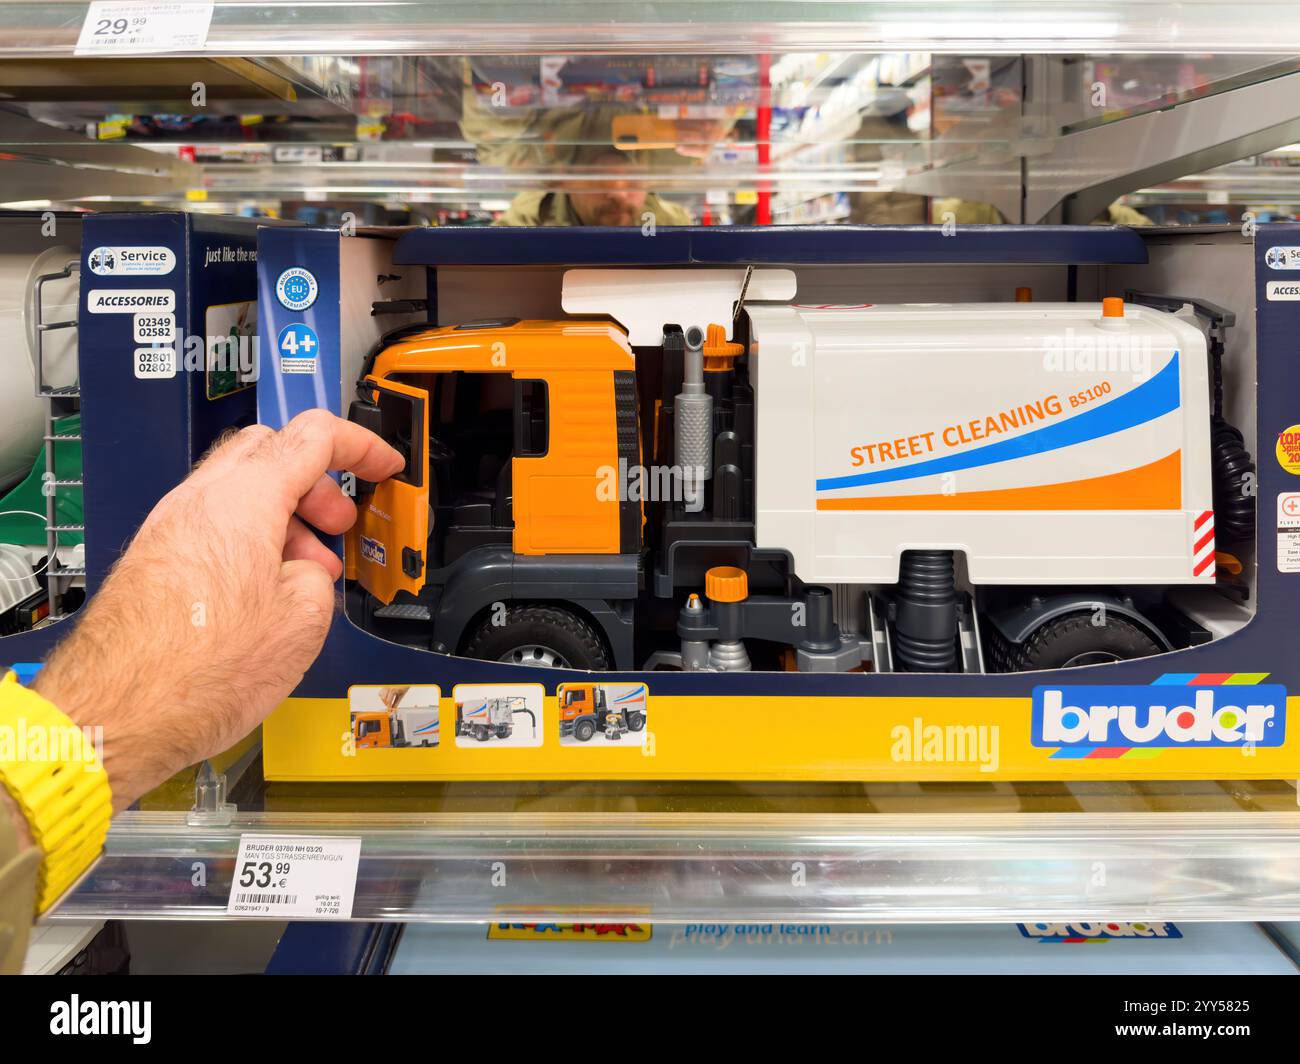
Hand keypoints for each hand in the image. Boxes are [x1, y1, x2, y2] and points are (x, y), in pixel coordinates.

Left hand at [33, 410, 403, 809]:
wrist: (116, 715)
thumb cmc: (196, 673)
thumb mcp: (303, 621)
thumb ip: (316, 577)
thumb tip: (303, 576)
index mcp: (244, 500)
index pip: (312, 437)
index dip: (360, 446)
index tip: (383, 465)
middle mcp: (198, 501)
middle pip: (269, 451)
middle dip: (317, 480)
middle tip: (341, 521)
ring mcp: (169, 529)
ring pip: (239, 491)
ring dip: (285, 515)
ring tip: (309, 572)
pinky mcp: (154, 561)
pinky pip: (213, 526)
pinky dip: (251, 540)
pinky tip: (268, 594)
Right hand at [379, 686, 408, 710]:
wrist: (404, 680)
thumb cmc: (404, 685)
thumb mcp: (401, 695)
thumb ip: (396, 703)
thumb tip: (393, 709)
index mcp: (393, 690)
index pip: (388, 701)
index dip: (388, 707)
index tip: (390, 711)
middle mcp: (388, 687)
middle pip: (383, 699)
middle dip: (386, 704)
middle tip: (390, 706)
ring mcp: (386, 686)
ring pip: (381, 695)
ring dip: (384, 700)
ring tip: (389, 701)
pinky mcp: (385, 686)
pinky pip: (381, 692)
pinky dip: (383, 696)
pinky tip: (387, 696)